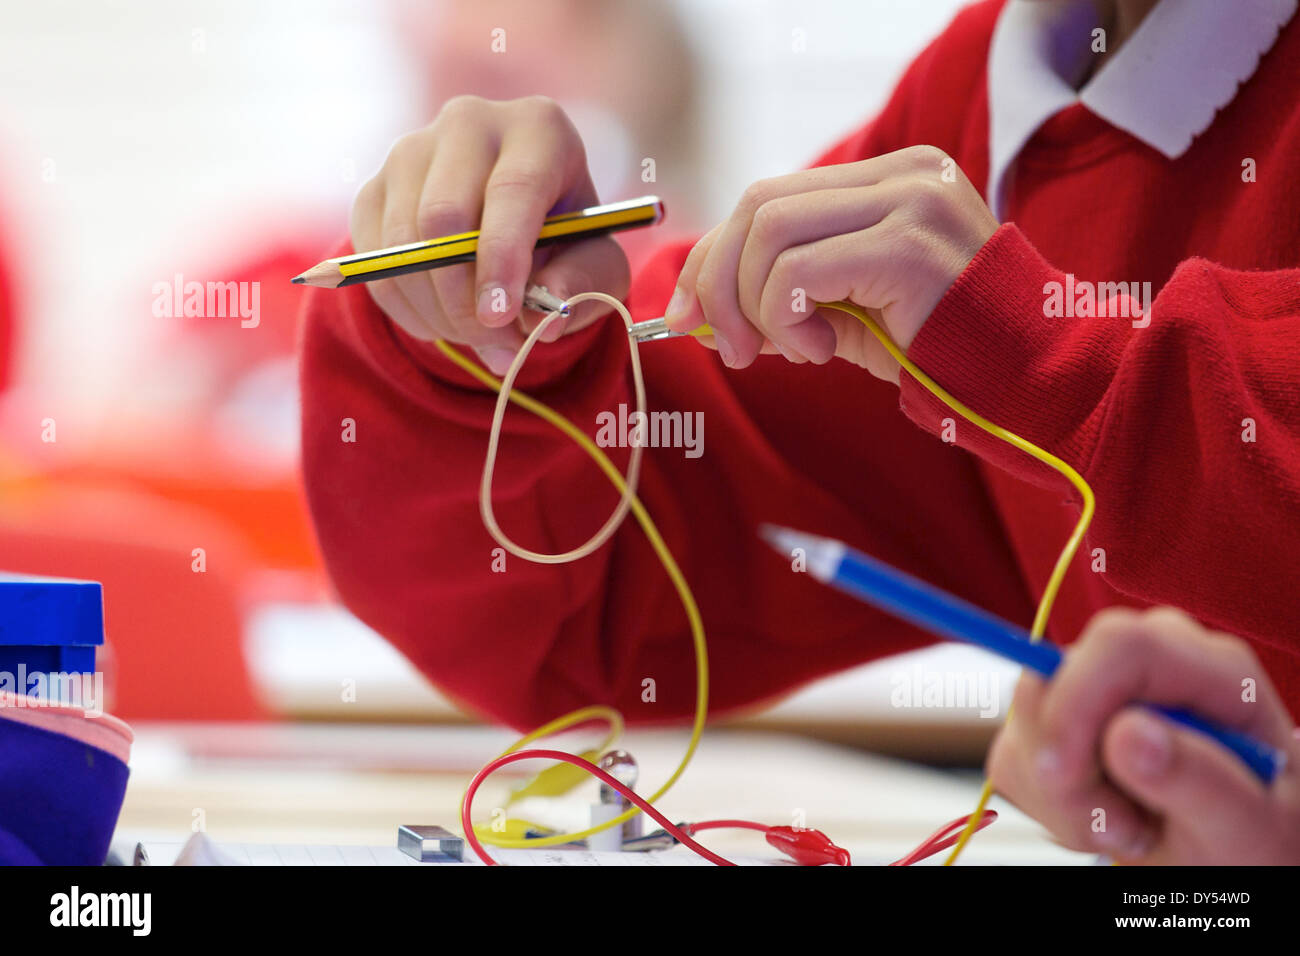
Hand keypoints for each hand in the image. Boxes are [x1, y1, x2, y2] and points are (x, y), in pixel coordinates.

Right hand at [350, 95, 628, 373]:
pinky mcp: (375, 188)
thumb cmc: (567, 242)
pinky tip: (444, 319)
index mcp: (538, 129)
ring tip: (477, 334)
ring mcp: (412, 152)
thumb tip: (542, 316)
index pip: (512, 188)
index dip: (502, 258)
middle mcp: (470, 123)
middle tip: (495, 339)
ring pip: (402, 243)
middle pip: (444, 215)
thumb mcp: (598, 266)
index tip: (501, 317)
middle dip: (464, 296)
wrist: (518, 230)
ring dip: (437, 309)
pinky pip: (376, 262)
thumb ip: (583, 284)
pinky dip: (408, 308)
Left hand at [664, 145, 997, 381]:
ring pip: (769, 232)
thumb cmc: (940, 350)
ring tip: (793, 351)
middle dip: (718, 281)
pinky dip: (785, 319)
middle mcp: (901, 173)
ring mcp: (908, 201)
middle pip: (758, 203)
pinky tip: (822, 352)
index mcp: (889, 178)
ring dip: (754, 307)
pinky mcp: (908, 244)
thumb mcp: (848, 314)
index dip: (712, 255)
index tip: (685, 316)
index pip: (769, 197)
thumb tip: (699, 308)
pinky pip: (797, 271)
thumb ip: (784, 295)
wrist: (1028, 383)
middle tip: (729, 349)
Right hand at [987, 606, 1299, 863]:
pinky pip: (1013, 753)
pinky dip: (1045, 806)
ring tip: (1129, 831)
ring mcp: (1099, 688)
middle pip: (1053, 678)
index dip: (1077, 700)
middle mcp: (1149, 663)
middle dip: (1065, 768)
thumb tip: (1129, 732)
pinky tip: (1104, 821)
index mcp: (1211, 669)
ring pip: (1024, 721)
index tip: (1065, 775)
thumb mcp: (1250, 829)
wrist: (1235, 858)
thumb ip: (1201, 780)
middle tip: (1125, 831)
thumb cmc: (1260, 842)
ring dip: (1059, 797)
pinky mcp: (1061, 722)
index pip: (1119, 644)